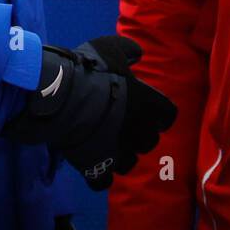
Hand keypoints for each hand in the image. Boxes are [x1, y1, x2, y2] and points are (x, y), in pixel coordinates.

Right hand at [79, 35, 177, 187]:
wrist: (61, 97)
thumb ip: (129, 50)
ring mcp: (117, 152)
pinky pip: (104, 181)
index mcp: (147, 104)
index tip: (150, 111)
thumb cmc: (90, 71)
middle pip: (150, 141)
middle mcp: (138, 131)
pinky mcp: (96, 167)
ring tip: (111, 147)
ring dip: (123, 156)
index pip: (168, 116)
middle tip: (127, 127)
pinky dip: (101, 176)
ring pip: (130, 163)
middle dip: (141, 136)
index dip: (160, 115)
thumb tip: (139, 54)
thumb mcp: (111, 48)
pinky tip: (95, 165)